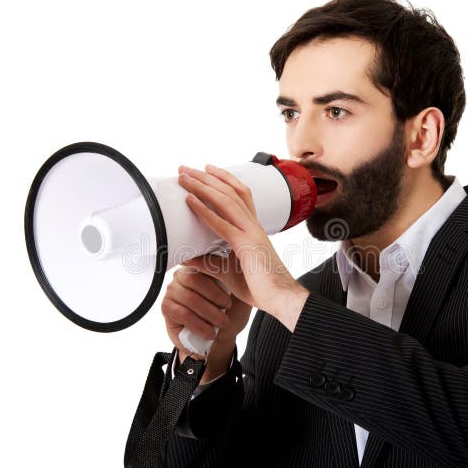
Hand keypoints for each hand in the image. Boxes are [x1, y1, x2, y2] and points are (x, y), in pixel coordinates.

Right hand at [160, 264, 251, 382]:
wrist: (221, 337)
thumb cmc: (230, 313)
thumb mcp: (240, 294)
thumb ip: (239, 278)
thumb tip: (239, 262)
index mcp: (201, 266)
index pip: (203, 262)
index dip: (216, 278)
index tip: (229, 297)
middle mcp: (182, 275)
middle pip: (193, 279)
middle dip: (214, 296)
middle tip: (227, 308)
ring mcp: (172, 290)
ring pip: (189, 298)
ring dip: (209, 313)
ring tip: (222, 323)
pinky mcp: (167, 307)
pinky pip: (182, 314)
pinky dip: (199, 325)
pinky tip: (210, 332)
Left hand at [177, 164, 308, 328]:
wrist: (282, 299)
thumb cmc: (261, 287)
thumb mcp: (228, 272)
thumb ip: (208, 263)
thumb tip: (187, 258)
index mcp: (253, 229)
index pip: (240, 195)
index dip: (223, 180)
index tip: (206, 170)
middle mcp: (253, 226)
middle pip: (230, 191)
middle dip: (206, 177)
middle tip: (186, 168)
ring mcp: (251, 233)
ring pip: (225, 200)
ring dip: (203, 186)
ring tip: (184, 176)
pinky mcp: (247, 246)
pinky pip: (222, 224)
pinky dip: (204, 210)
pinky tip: (190, 201)